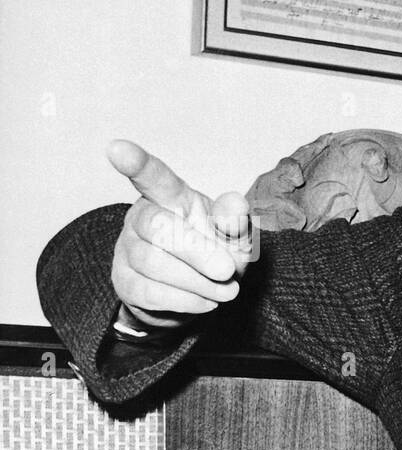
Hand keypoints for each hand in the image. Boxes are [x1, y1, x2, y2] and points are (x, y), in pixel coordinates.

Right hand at [107, 140, 250, 329]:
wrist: (202, 294)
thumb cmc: (217, 253)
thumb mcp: (236, 238)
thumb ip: (236, 222)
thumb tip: (236, 204)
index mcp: (171, 198)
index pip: (153, 176)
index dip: (136, 163)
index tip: (117, 148)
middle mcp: (142, 218)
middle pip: (157, 228)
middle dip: (197, 252)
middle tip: (227, 270)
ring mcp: (128, 249)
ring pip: (153, 263)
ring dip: (197, 282)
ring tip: (225, 291)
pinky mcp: (125, 282)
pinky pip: (150, 292)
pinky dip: (186, 301)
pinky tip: (205, 301)